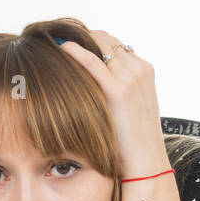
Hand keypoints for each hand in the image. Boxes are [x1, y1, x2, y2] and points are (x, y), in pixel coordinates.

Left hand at [58, 30, 167, 179]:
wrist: (145, 164)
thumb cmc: (132, 143)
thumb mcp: (129, 109)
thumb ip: (116, 91)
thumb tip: (90, 86)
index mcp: (144, 70)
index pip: (113, 44)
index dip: (91, 42)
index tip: (69, 43)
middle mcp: (139, 69)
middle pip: (105, 39)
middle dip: (81, 36)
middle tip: (56, 38)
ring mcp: (131, 78)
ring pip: (99, 44)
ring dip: (76, 39)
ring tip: (53, 41)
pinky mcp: (118, 90)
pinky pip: (93, 61)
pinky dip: (75, 50)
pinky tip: (59, 48)